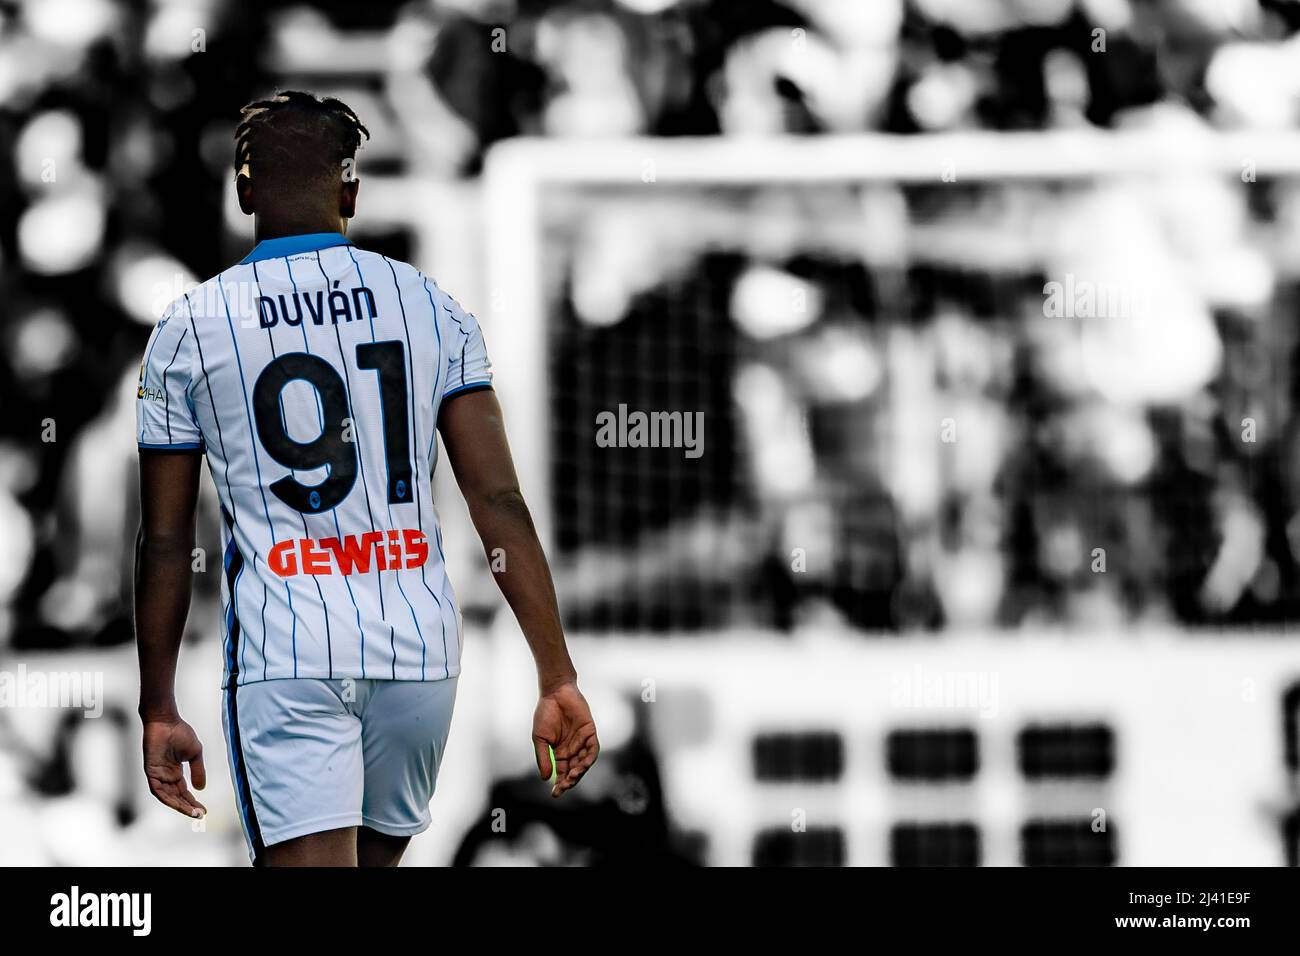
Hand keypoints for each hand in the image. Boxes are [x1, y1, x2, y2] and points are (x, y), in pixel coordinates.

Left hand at [141, 717, 206, 817]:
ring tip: (191, 812)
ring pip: (167, 796)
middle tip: (199, 815)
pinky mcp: (151, 771)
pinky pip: (157, 790)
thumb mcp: (194, 754)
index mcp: (175, 772)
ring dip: (179, 805)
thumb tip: (201, 788)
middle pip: (176, 796)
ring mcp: (158, 774)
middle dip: (188, 807)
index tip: (203, 810)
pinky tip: (177, 804)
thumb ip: (198, 771)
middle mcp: (165, 776)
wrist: (166, 721)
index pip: (183, 791)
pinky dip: (167, 798)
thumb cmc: (180, 732)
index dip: (193, 801)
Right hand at [532, 682, 598, 797]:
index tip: (555, 794)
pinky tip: (582, 765)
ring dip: (579, 771)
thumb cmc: (545, 714)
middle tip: (564, 787)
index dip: (560, 784)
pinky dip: (589, 758)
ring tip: (572, 777)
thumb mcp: (540, 739)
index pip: (562, 773)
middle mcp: (573, 749)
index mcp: (560, 752)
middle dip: (570, 781)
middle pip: (574, 770)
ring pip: (584, 762)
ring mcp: (582, 741)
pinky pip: (593, 748)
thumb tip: (545, 778)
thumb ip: (543, 758)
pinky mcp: (590, 732)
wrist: (554, 693)